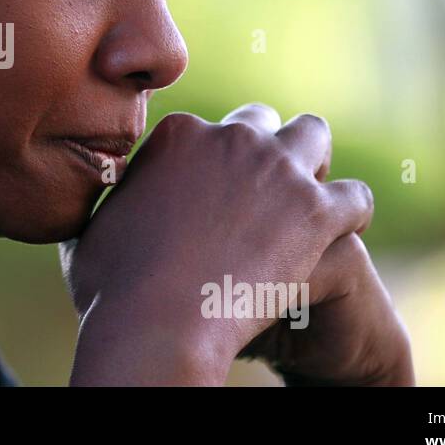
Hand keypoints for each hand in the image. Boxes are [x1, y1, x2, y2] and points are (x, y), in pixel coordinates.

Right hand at [63, 103, 376, 384]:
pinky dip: (350, 215)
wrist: (158, 323)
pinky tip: (339, 238)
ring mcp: (277, 169)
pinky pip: (356, 196)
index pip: (206, 129)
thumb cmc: (113, 289)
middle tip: (261, 196)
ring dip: (313, 162)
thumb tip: (89, 205)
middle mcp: (229, 137)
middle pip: (260, 121)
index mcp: (176, 134)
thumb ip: (104, 206)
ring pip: (314, 135)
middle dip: (262, 150)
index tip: (212, 195)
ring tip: (307, 203)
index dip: (210, 163)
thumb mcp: (89, 233)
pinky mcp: (316, 210)